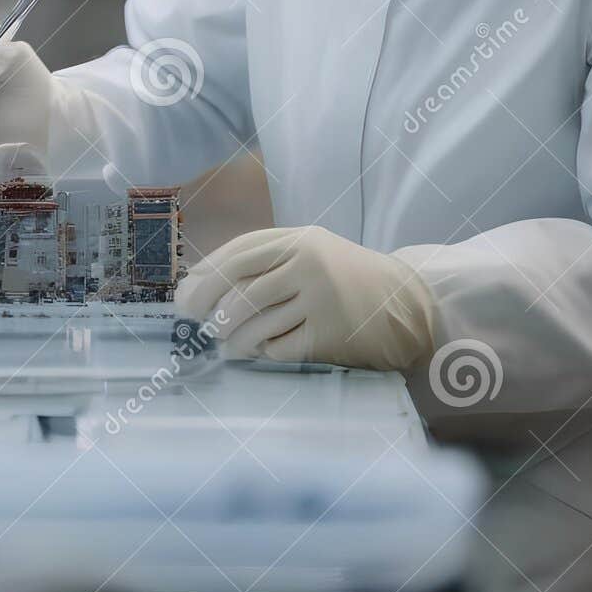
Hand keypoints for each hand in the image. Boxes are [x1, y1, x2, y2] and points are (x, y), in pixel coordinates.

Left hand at [176, 225, 435, 371]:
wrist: (406, 303)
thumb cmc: (346, 277)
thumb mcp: (310, 253)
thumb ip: (263, 261)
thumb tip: (197, 282)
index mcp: (301, 239)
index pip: (240, 253)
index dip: (207, 275)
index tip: (186, 294)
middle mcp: (310, 265)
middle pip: (243, 290)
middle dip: (211, 309)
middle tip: (198, 323)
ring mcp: (321, 300)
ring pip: (257, 322)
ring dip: (232, 337)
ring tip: (226, 342)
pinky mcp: (330, 335)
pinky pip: (280, 347)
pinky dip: (262, 352)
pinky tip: (258, 351)